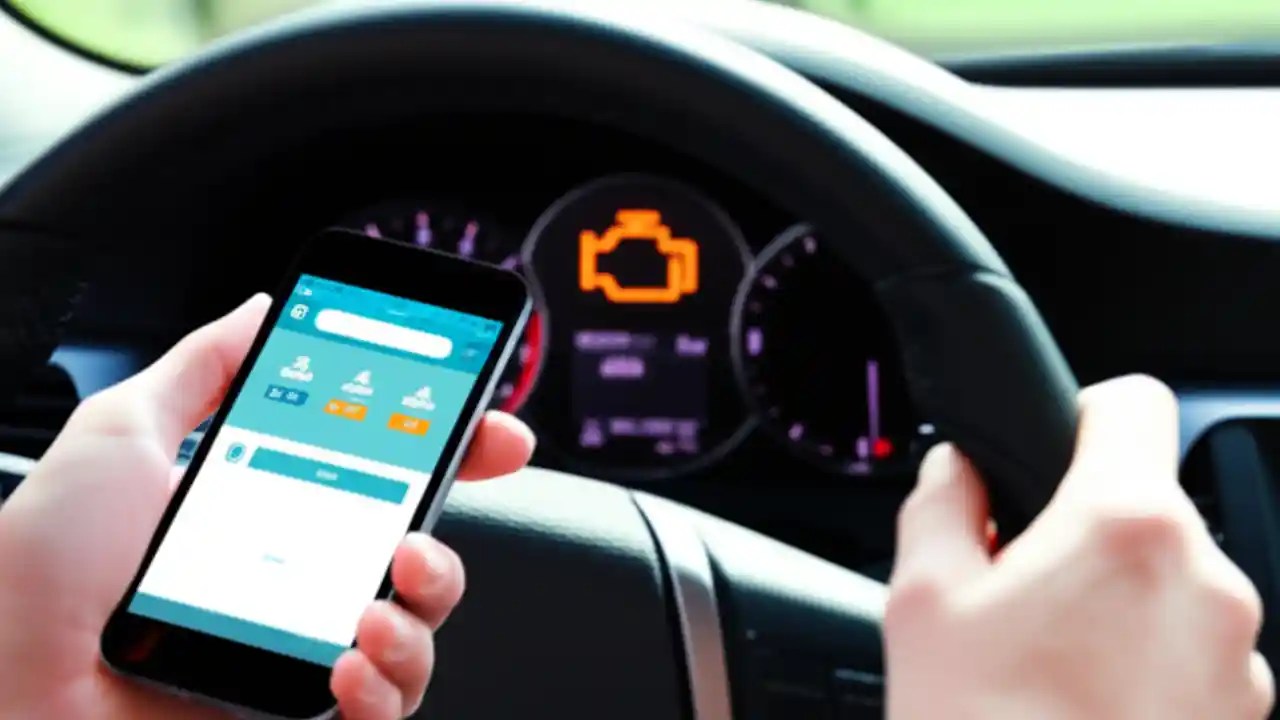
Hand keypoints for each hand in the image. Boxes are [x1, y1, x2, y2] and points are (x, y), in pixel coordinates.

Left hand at [0, 294, 534, 719]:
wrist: (4, 686)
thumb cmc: (40, 574)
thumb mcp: (121, 433)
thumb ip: (202, 366)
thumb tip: (261, 308)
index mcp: (275, 511)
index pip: (389, 476)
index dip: (453, 449)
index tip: (493, 426)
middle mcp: (301, 582)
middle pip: (422, 556)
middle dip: (450, 539)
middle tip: (419, 531)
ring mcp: (304, 651)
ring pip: (419, 632)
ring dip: (423, 613)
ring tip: (373, 604)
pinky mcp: (301, 713)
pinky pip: (387, 704)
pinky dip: (388, 682)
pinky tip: (347, 663)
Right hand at [885, 376, 1272, 719]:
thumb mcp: (921, 606)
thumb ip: (939, 507)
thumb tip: (954, 474)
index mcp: (1126, 529)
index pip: (1133, 404)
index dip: (1083, 416)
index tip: (1056, 450)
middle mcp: (1208, 585)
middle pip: (1148, 509)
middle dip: (1086, 536)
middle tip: (1020, 597)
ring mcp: (1241, 661)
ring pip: (1174, 589)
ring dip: (1121, 607)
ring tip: (1050, 671)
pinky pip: (1197, 659)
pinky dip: (1149, 668)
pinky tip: (1086, 712)